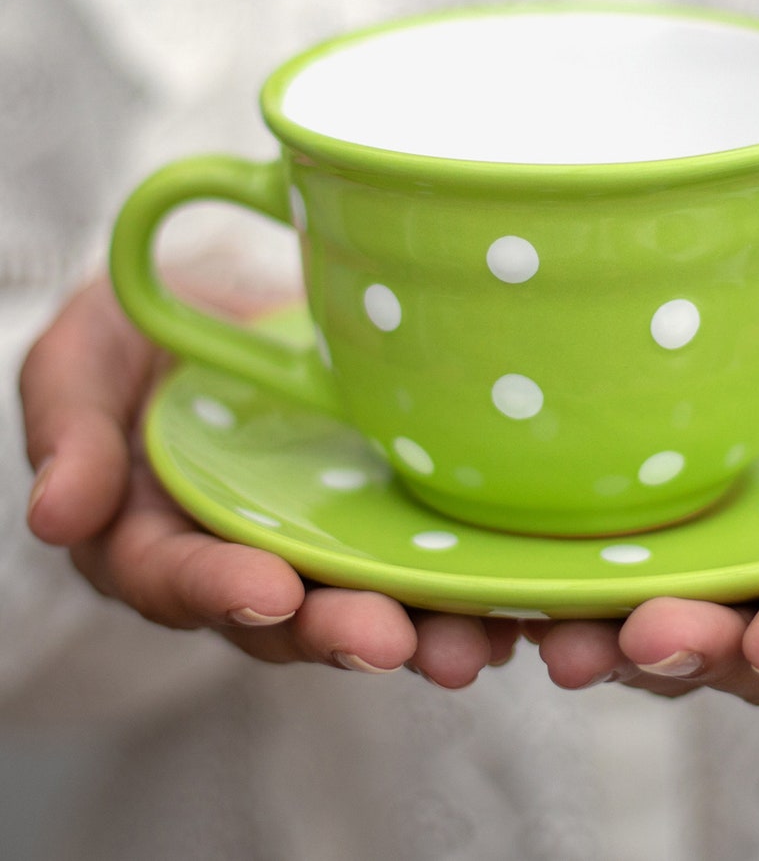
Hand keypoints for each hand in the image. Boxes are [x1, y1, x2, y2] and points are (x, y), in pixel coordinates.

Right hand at [21, 277, 517, 686]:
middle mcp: (241, 556)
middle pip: (287, 616)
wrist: (225, 305)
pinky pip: (424, 560)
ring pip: (367, 601)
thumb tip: (52, 513)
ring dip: (421, 629)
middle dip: (340, 630)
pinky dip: (468, 582)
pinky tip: (514, 595)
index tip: (269, 589)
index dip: (219, 589)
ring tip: (473, 643)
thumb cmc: (141, 335)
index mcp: (155, 536)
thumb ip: (71, 434)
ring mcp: (318, 542)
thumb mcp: (84, 363)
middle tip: (392, 640)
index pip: (176, 577)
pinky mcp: (381, 516)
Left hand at [529, 322, 758, 701]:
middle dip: (694, 647)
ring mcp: (747, 564)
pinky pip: (635, 565)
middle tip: (632, 640)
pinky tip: (525, 581)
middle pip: (752, 640)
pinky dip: (581, 580)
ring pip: (680, 619)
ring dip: (614, 634)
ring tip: (555, 634)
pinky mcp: (692, 527)